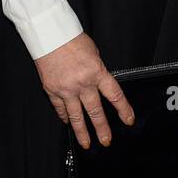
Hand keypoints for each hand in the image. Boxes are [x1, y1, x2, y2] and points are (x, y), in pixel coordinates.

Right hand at [35, 33, 133, 149]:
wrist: (49, 34)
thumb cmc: (71, 39)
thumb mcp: (94, 53)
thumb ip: (98, 71)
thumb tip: (100, 85)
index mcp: (97, 72)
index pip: (114, 95)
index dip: (123, 109)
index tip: (128, 120)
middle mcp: (83, 83)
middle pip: (95, 111)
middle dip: (102, 128)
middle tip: (106, 140)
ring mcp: (66, 89)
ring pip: (76, 116)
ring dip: (82, 132)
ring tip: (86, 143)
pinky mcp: (52, 89)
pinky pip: (60, 108)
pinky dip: (64, 116)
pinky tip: (67, 122)